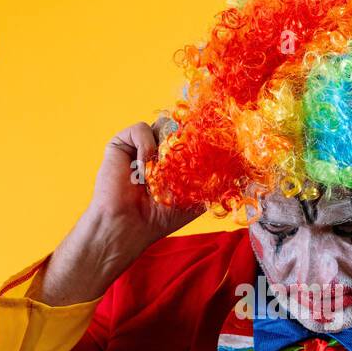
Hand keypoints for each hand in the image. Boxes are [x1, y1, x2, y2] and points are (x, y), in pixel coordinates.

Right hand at [31, 119, 204, 304]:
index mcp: (175, 161)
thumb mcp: (195, 196)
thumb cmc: (160, 217)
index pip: (192, 136)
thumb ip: (212, 177)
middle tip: (179, 163)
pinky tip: (143, 168)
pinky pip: (140, 129)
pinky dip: (145, 146)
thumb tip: (229, 158)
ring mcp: (139, 146)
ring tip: (160, 172)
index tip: (203, 145)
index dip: (198, 138)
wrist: (128, 225)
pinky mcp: (121, 144)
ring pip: (162, 125)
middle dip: (182, 141)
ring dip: (165, 147)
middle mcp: (158, 151)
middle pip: (178, 126)